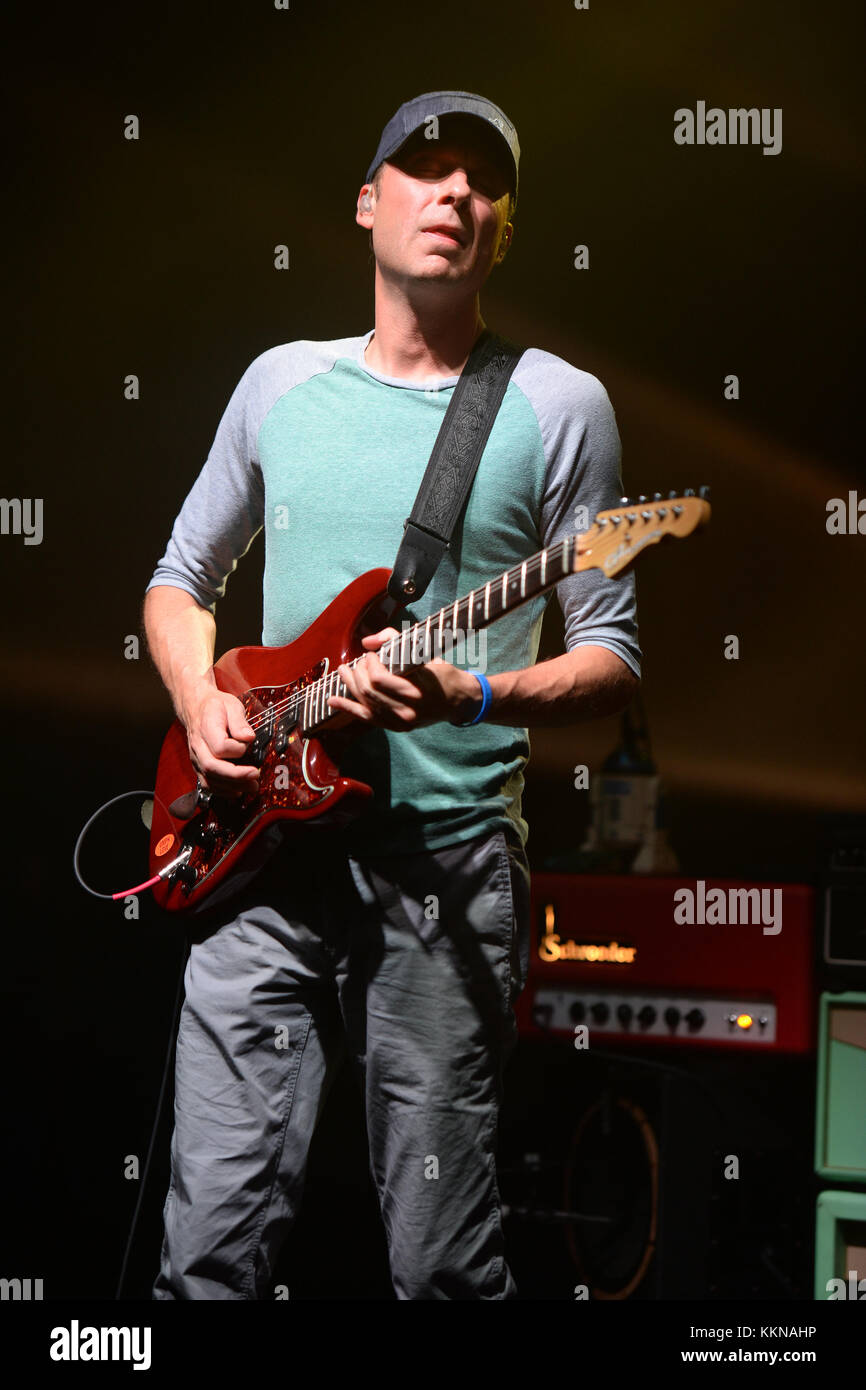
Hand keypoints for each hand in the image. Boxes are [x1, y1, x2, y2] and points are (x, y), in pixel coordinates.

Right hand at [182, 687, 259, 796]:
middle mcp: (198, 746)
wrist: (196, 708)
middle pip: (212, 767)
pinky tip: (238, 791)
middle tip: (255, 775)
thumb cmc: (215, 707)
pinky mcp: (199, 766)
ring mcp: (196, 758)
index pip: (220, 746)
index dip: (237, 749)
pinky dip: (222, 791)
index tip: (248, 743)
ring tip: (252, 786)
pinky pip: (207, 783)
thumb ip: (240, 721)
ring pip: (209, 779)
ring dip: (231, 786)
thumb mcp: (231, 705)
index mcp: (206, 727)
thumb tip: (248, 738)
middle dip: (235, 776)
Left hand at [328, 627, 482, 730]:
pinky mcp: (397, 727)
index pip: (379, 678)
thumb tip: (367, 642)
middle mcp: (408, 709)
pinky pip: (368, 718)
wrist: (458, 700)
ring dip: (350, 686)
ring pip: (365, 704)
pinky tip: (333, 701)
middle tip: (358, 662)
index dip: (369, 664)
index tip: (371, 655)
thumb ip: (394, 639)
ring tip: (343, 672)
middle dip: (358, 673)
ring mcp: (402, 721)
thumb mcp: (423, 651)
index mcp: (416, 688)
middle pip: (369, 691)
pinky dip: (348, 708)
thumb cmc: (440, 673)